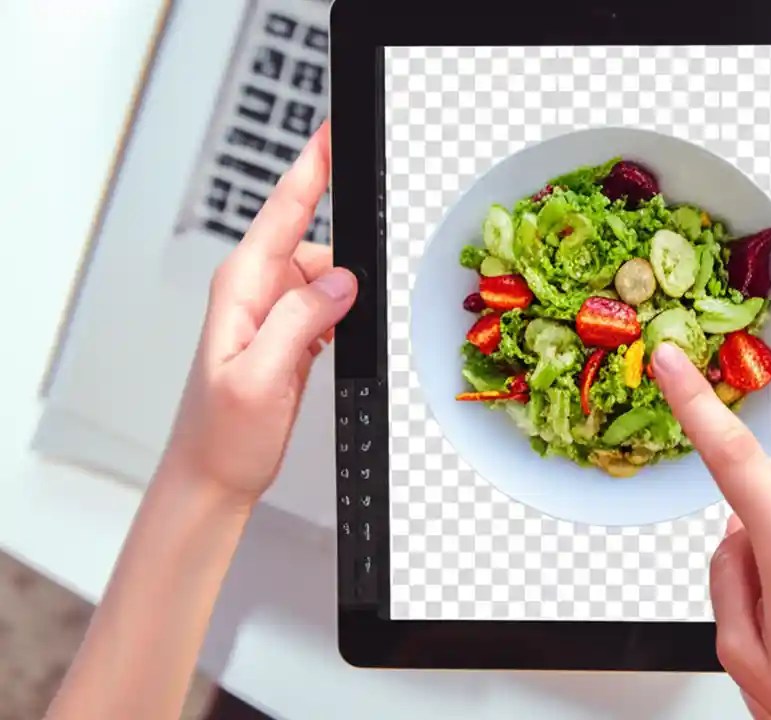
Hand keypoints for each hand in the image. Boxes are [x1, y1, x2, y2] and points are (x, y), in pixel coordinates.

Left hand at [163, 122, 355, 508]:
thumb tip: (341, 280)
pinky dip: (344, 316)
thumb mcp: (260, 377)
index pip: (282, 211)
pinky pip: (328, 304)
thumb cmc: (223, 435)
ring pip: (329, 277)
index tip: (334, 132)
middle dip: (347, 262)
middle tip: (347, 313)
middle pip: (317, 241)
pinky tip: (335, 347)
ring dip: (345, 301)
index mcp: (241, 288)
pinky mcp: (291, 332)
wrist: (214, 476)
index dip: (311, 166)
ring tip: (324, 351)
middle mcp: (256, 290)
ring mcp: (274, 311)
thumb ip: (299, 320)